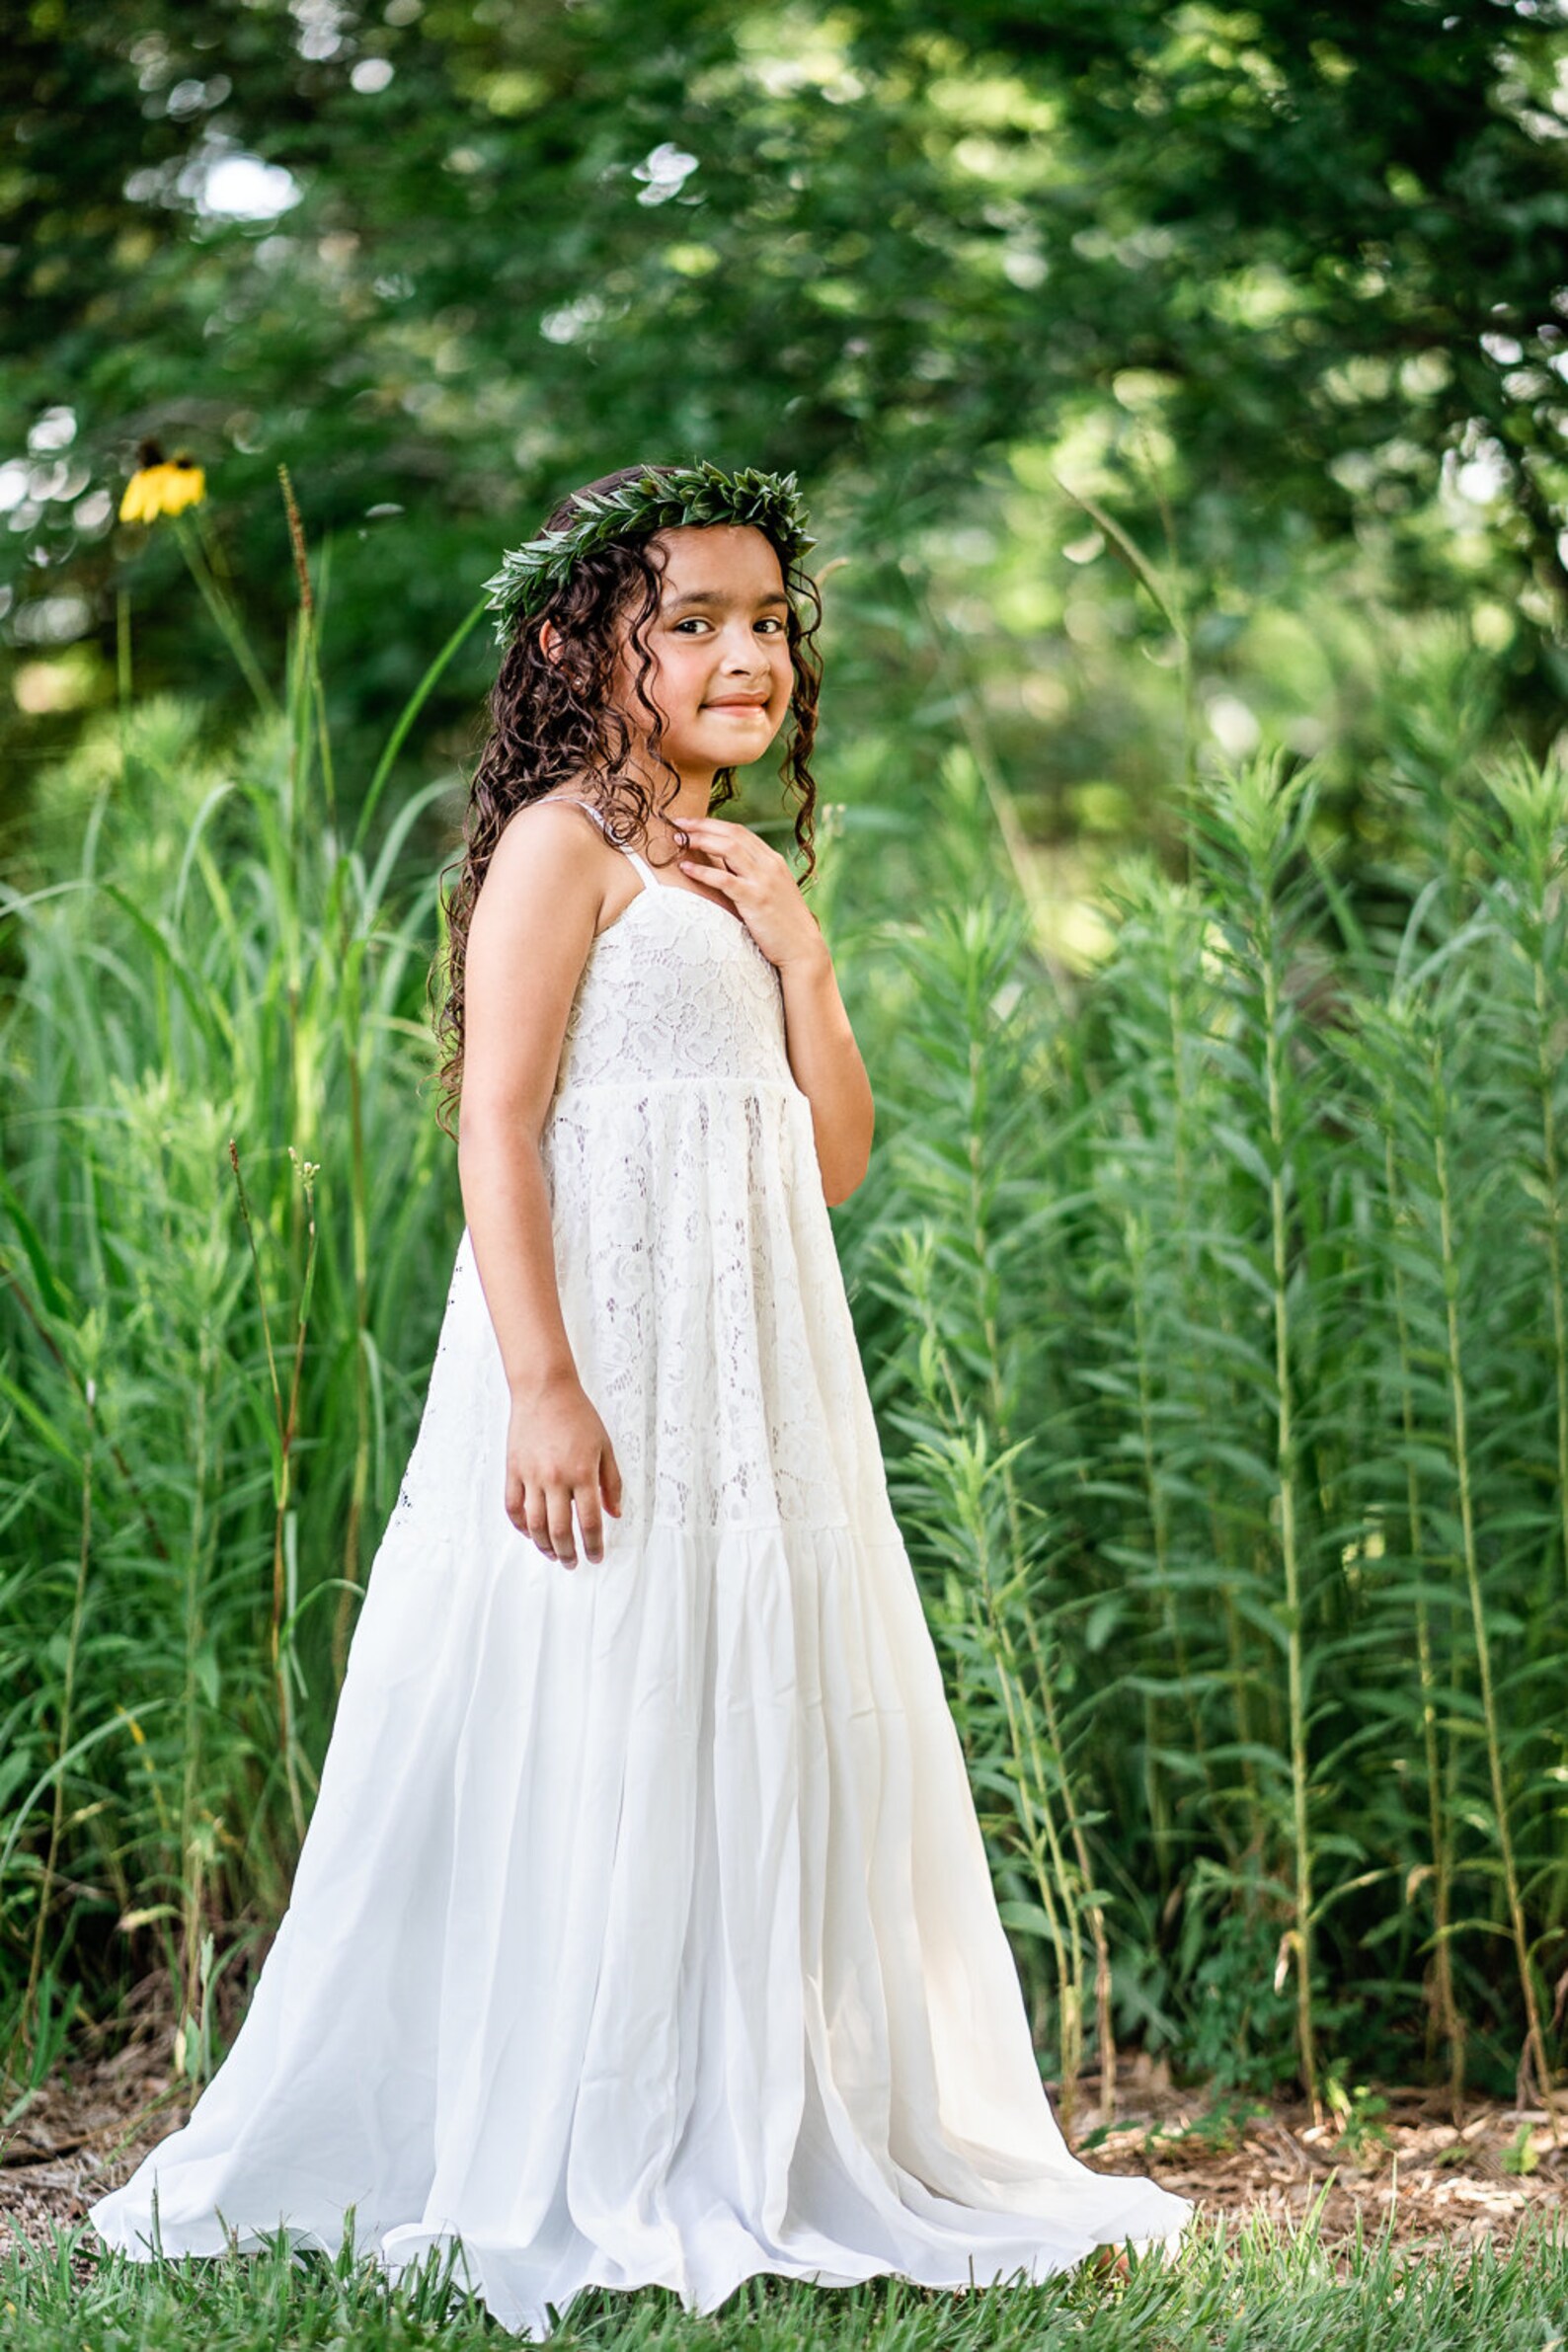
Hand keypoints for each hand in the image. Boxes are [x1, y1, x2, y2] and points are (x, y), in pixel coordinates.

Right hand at [504, 1377, 622, 1567]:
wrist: (545, 1390)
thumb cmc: (578, 1416)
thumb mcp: (605, 1447)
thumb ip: (612, 1483)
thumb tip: (615, 1513)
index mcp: (582, 1473)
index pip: (589, 1522)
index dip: (593, 1545)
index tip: (595, 1557)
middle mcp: (555, 1479)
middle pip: (560, 1531)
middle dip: (568, 1553)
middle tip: (573, 1563)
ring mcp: (531, 1476)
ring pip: (535, 1524)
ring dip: (544, 1546)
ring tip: (553, 1554)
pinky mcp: (513, 1470)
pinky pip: (513, 1507)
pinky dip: (520, 1525)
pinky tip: (530, 1533)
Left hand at [671, 816, 829, 973]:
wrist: (802, 949)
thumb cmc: (782, 924)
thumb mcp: (770, 891)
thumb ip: (751, 876)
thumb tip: (722, 866)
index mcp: (773, 860)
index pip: (740, 831)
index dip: (712, 824)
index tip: (690, 823)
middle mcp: (769, 865)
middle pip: (732, 833)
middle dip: (702, 825)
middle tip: (678, 823)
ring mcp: (763, 881)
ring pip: (728, 848)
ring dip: (700, 841)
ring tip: (678, 841)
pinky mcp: (755, 899)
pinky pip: (724, 879)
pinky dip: (703, 871)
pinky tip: (686, 868)